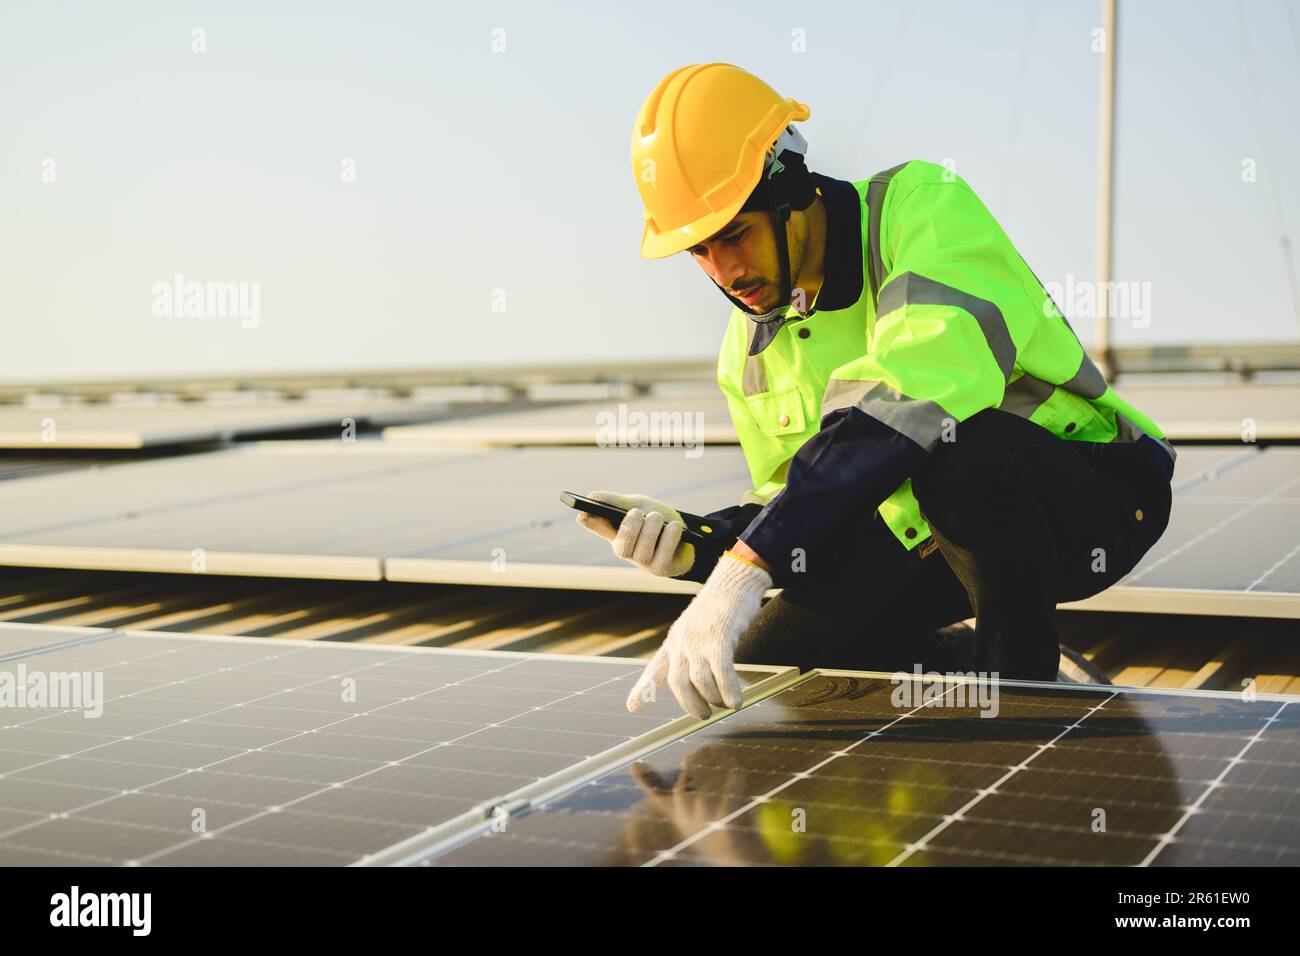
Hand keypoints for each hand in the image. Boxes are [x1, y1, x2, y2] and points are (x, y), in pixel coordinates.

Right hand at [575, 490, 694, 576]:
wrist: (687, 535)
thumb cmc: (657, 520)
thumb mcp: (639, 505)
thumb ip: (617, 502)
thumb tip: (591, 497)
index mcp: (616, 531)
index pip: (597, 527)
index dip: (590, 522)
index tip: (584, 512)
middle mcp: (627, 550)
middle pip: (622, 546)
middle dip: (629, 529)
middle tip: (636, 512)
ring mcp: (643, 562)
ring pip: (643, 551)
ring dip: (652, 530)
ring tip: (657, 516)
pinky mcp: (661, 568)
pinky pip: (663, 556)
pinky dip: (669, 538)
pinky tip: (674, 527)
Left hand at [626, 552, 772, 718]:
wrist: (733, 583)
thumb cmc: (716, 610)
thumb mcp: (693, 630)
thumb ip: (686, 654)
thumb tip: (689, 678)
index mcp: (674, 640)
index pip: (655, 668)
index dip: (643, 689)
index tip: (632, 707)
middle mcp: (682, 641)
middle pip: (679, 681)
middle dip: (691, 704)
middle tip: (704, 715)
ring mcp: (699, 639)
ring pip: (701, 680)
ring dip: (715, 698)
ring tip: (725, 704)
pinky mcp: (720, 638)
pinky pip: (722, 672)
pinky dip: (729, 691)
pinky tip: (737, 702)